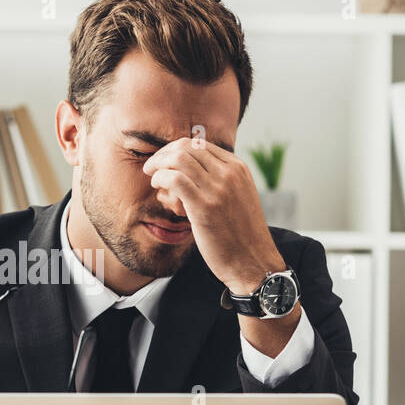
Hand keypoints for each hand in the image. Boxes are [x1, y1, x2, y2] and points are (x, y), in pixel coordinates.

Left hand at [141, 136, 282, 293]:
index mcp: (238, 168)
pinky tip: (158, 188)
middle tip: (152, 167)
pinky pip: (175, 179)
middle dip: (163, 154)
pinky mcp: (204, 207)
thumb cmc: (241, 234)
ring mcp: (218, 189)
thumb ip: (221, 180)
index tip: (164, 162)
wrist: (253, 261)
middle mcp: (229, 173)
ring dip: (158, 165)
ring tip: (152, 177)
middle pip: (186, 147)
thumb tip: (194, 171)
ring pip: (178, 159)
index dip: (175, 149)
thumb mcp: (238, 196)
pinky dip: (160, 178)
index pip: (199, 144)